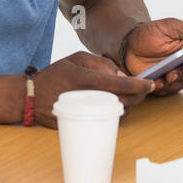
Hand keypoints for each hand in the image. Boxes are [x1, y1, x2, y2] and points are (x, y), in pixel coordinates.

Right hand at [34, 51, 155, 127]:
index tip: (151, 84)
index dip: (139, 86)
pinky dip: (117, 114)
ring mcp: (84, 113)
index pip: (120, 85)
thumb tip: (122, 75)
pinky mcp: (82, 123)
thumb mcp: (76, 59)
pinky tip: (118, 107)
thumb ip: (101, 63)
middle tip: (143, 92)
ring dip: (129, 106)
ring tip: (130, 98)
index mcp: (85, 79)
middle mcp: (86, 98)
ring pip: (117, 114)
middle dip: (138, 97)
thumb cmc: (56, 75)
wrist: (32, 97)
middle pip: (123, 101)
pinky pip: (107, 121)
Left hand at [121, 18, 182, 95]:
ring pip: (182, 82)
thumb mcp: (169, 26)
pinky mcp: (164, 83)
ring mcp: (176, 73)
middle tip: (174, 72)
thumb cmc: (150, 33)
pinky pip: (168, 89)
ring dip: (174, 81)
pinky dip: (163, 87)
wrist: (128, 45)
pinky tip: (156, 83)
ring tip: (165, 78)